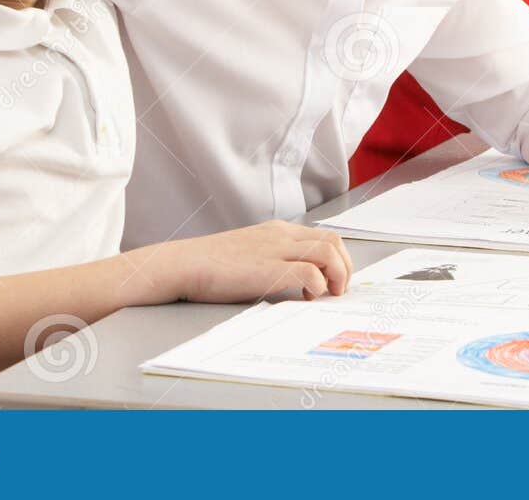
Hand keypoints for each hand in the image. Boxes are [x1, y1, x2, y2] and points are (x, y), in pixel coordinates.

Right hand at [163, 221, 352, 303]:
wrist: (184, 263)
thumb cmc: (209, 265)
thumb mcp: (249, 253)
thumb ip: (272, 260)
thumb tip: (294, 282)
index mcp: (278, 231)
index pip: (323, 236)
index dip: (336, 259)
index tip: (333, 280)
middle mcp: (282, 236)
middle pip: (333, 242)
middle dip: (344, 267)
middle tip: (338, 290)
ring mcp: (276, 250)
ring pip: (328, 253)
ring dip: (337, 275)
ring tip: (329, 295)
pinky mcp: (269, 269)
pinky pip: (309, 272)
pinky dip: (318, 286)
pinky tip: (307, 298)